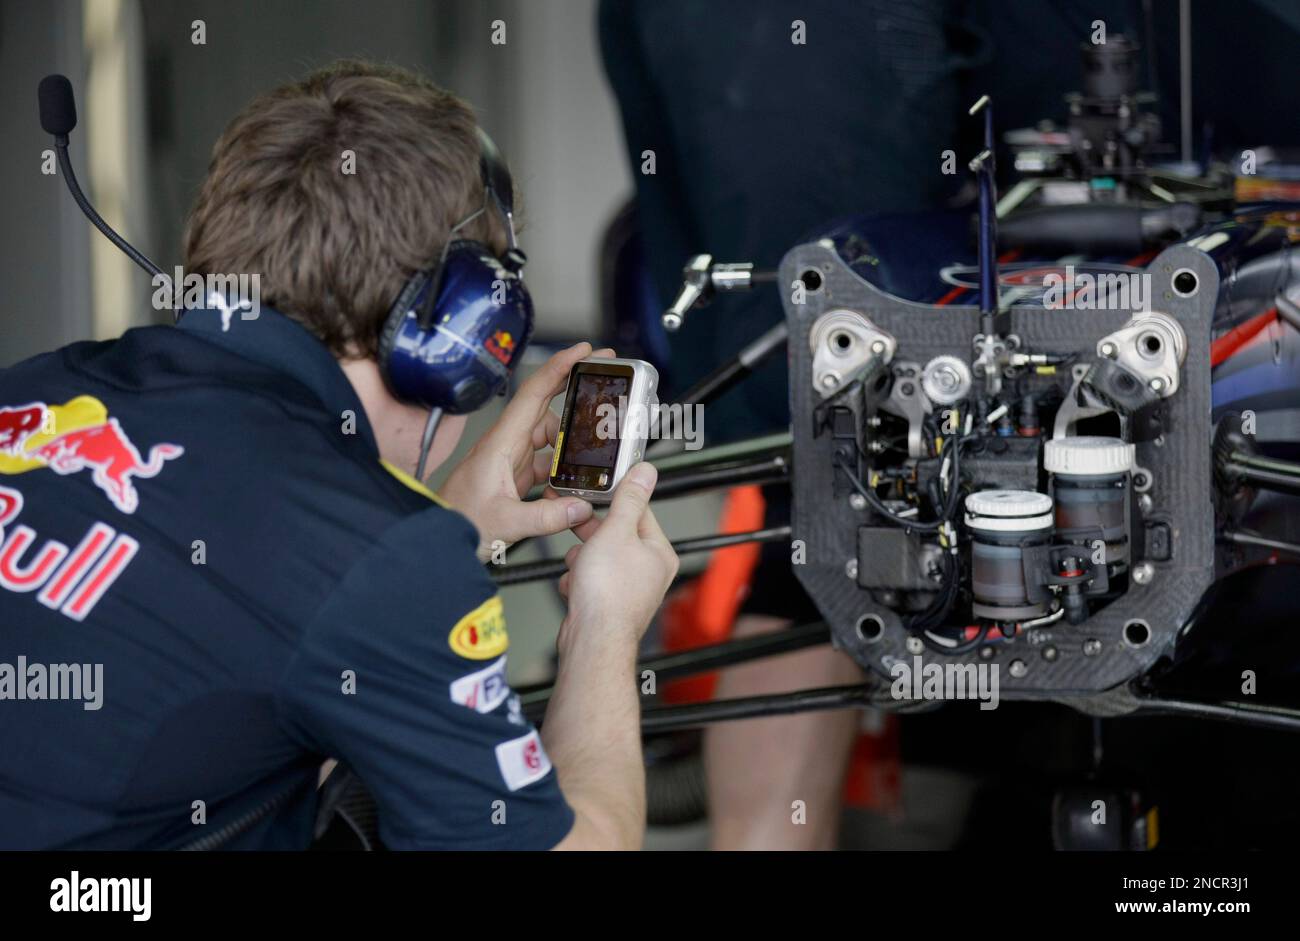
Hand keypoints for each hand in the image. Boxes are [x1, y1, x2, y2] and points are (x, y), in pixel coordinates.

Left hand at [441, 342, 611, 561]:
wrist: (434, 537)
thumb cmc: (455, 521)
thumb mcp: (504, 523)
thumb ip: (545, 517)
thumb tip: (581, 507)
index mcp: (501, 443)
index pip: (534, 393)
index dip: (560, 366)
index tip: (584, 351)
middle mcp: (506, 444)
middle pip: (546, 406)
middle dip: (575, 389)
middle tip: (604, 379)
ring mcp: (510, 459)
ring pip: (549, 436)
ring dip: (572, 441)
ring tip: (595, 448)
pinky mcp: (513, 476)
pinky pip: (545, 461)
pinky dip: (563, 468)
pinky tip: (574, 484)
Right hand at [556, 462, 678, 655]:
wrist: (592, 639)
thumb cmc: (608, 593)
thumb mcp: (616, 532)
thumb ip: (629, 500)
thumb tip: (646, 472)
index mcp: (659, 553)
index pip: (639, 512)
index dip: (614, 499)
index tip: (597, 491)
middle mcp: (649, 573)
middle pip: (616, 536)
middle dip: (592, 536)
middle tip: (577, 527)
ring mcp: (629, 591)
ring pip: (599, 559)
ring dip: (582, 560)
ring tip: (579, 568)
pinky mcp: (609, 605)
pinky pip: (590, 582)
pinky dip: (578, 582)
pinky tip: (575, 587)